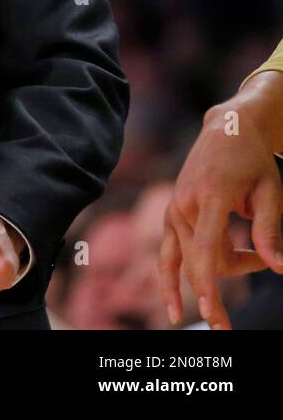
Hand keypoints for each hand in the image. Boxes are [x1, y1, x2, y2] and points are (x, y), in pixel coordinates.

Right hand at [158, 77, 282, 330]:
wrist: (226, 130)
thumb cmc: (253, 160)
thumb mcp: (271, 192)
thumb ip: (270, 231)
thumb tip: (277, 268)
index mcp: (210, 197)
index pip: (205, 250)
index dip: (208, 285)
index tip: (213, 314)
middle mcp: (183, 205)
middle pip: (202, 260)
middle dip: (230, 276)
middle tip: (261, 261)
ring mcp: (173, 209)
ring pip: (188, 260)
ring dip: (213, 273)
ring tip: (230, 287)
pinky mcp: (172, 213)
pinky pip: (172, 253)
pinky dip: (182, 274)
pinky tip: (174, 305)